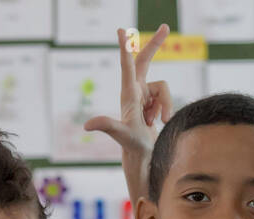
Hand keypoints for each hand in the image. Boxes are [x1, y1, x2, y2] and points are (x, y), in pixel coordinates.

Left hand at [83, 24, 172, 155]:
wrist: (142, 156)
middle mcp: (135, 90)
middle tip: (165, 27)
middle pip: (145, 60)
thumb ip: (107, 126)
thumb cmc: (132, 145)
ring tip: (153, 123)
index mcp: (128, 93)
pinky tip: (156, 122)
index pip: (128, 65)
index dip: (125, 47)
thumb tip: (87, 125)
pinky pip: (166, 98)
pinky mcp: (153, 101)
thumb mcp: (122, 135)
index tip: (121, 31)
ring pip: (164, 89)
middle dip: (155, 44)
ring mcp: (145, 95)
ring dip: (164, 106)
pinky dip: (165, 110)